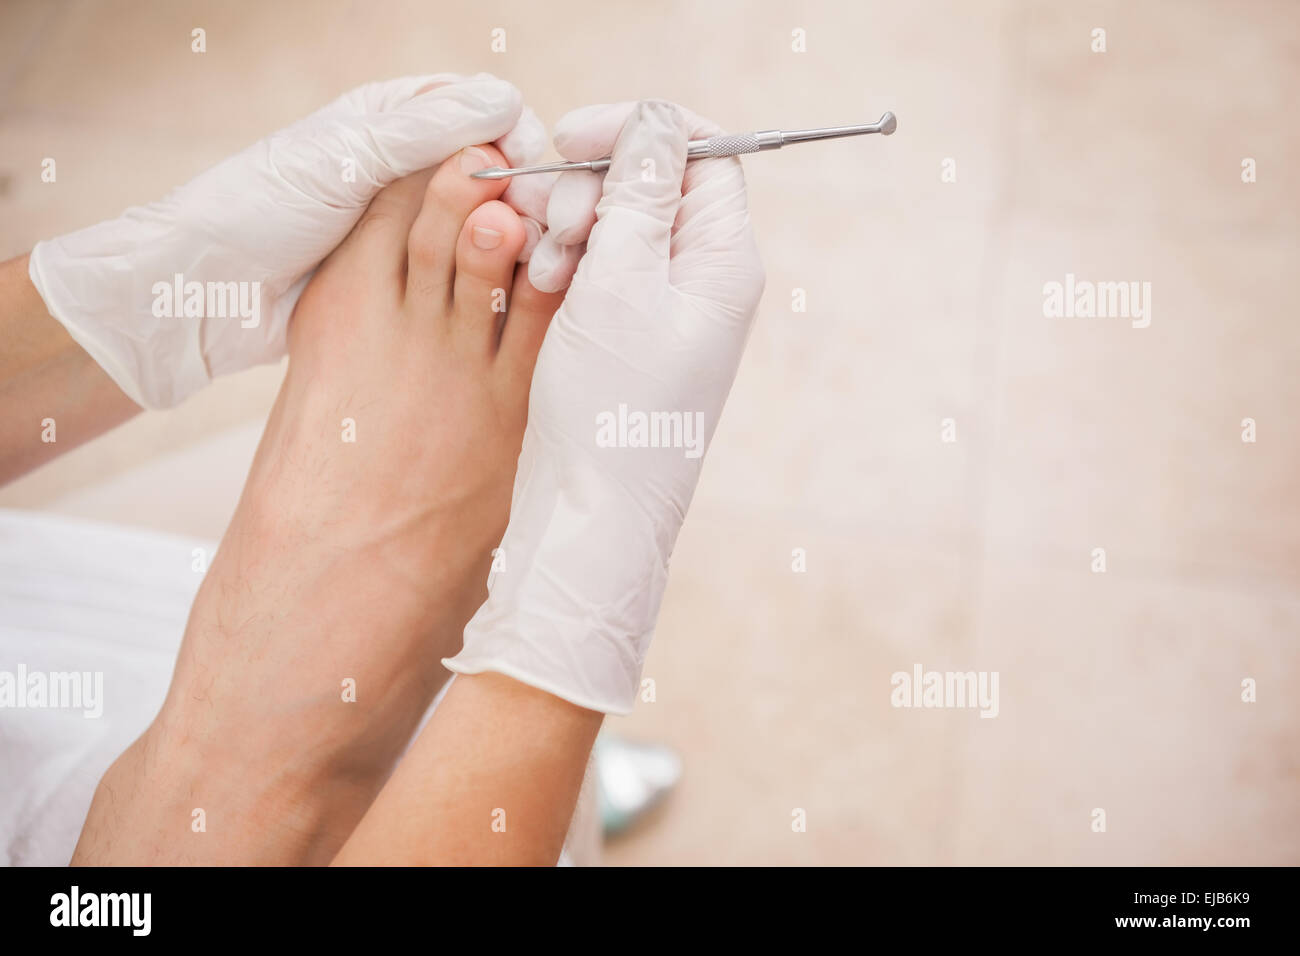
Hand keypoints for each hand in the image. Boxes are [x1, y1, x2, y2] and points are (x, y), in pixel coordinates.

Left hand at [27, 73, 549, 408]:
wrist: (203, 288)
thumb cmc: (260, 211)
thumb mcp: (342, 162)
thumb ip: (421, 133)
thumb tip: (502, 101)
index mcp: (390, 119)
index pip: (483, 111)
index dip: (516, 139)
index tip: (531, 178)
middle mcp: (404, 163)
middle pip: (492, 165)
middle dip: (523, 192)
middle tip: (541, 229)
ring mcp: (405, 220)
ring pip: (482, 218)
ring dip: (512, 237)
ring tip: (529, 265)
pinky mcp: (401, 271)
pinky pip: (459, 264)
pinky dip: (488, 275)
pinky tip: (505, 294)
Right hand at [446, 100, 765, 713]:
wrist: (592, 512)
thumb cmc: (613, 409)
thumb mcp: (620, 285)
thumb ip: (637, 194)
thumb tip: (653, 120)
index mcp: (724, 260)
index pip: (702, 153)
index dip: (638, 132)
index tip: (574, 135)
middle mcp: (703, 279)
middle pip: (653, 184)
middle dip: (592, 185)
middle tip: (551, 223)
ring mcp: (664, 308)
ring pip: (616, 225)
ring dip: (570, 226)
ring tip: (541, 268)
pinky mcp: (627, 334)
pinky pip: (598, 269)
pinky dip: (564, 264)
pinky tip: (538, 286)